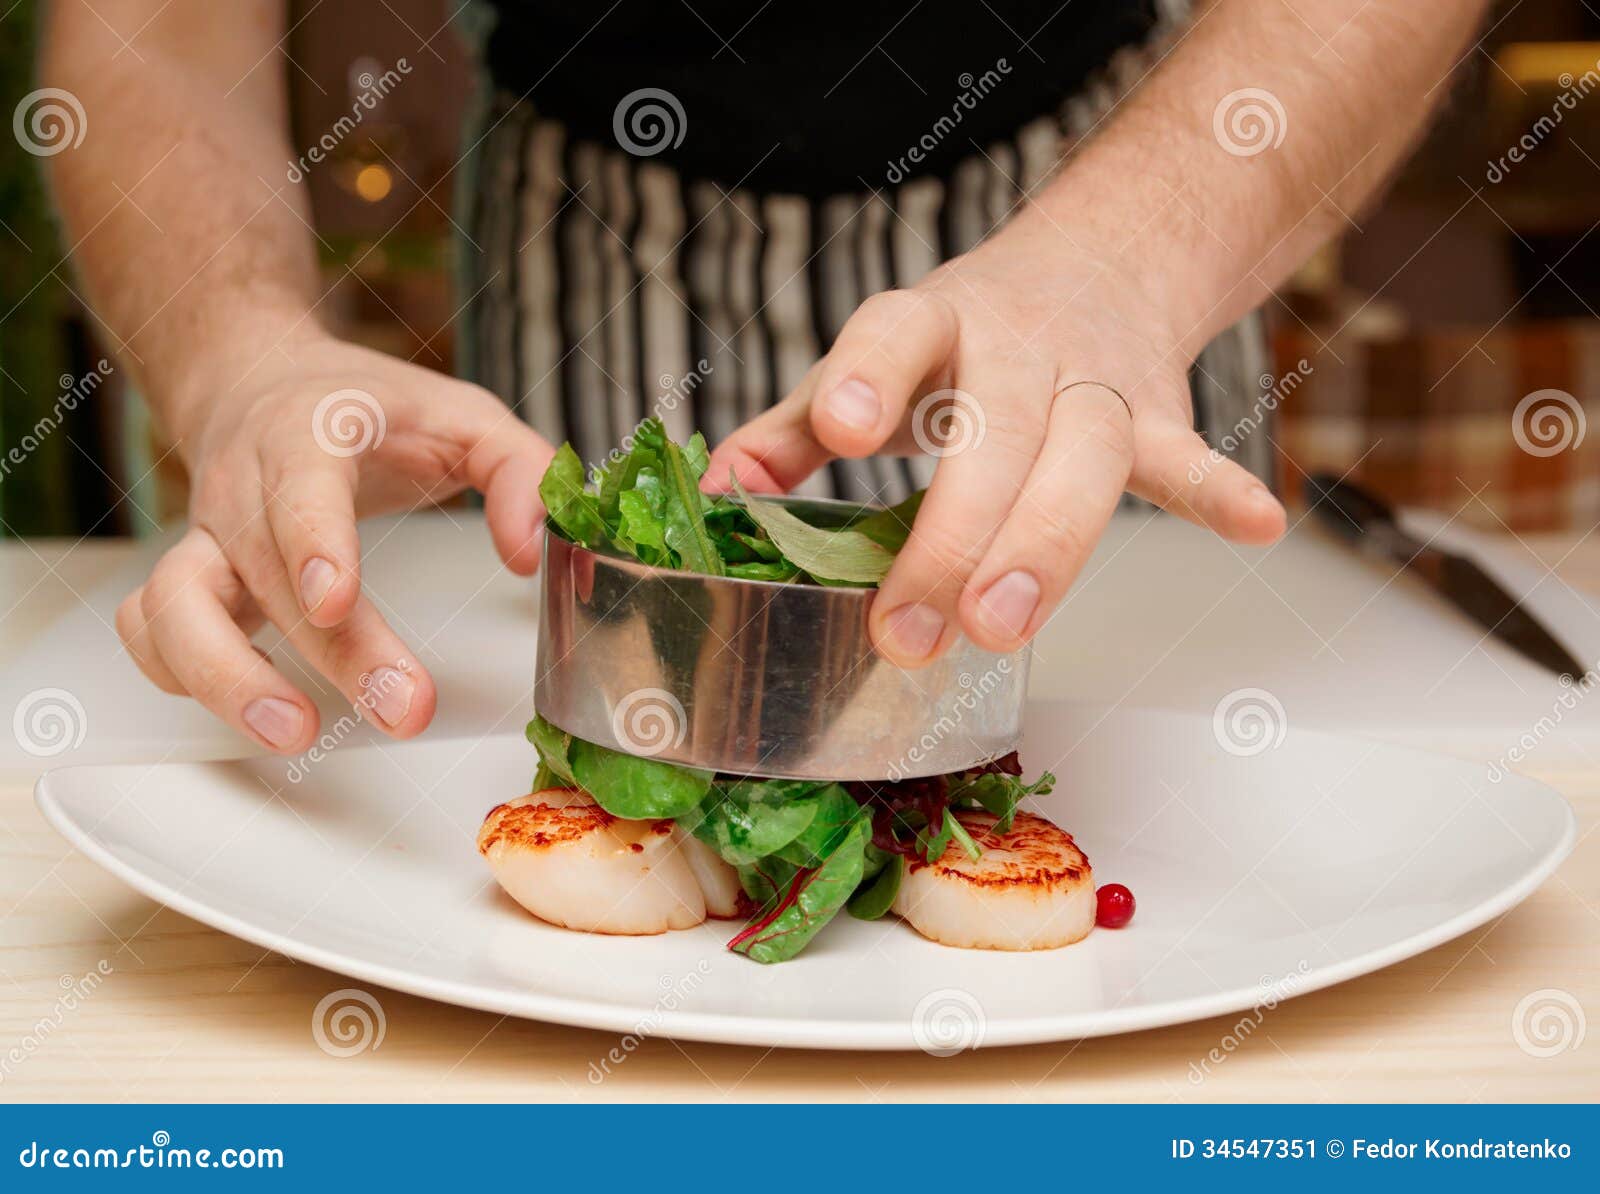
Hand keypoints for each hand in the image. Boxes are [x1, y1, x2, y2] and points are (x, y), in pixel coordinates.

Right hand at [116, 333, 552, 751]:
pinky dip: (179, 675)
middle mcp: (243, 486)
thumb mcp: (467, 417)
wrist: (265, 381)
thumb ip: (520, 475)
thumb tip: (531, 553)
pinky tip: (251, 711)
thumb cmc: (373, 408)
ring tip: (298, 734)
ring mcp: (205, 535)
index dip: (314, 545)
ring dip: (226, 678)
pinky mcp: (188, 578)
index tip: (337, 602)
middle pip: (263, 574)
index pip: (301, 488)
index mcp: (309, 434)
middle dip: (330, 652)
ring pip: (173, 608)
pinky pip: (149, 629)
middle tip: (401, 708)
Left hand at [707, 219, 1286, 666]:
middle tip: (911, 631)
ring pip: (1087, 452)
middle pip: (996, 428)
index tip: (839, 431)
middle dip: (955, 532)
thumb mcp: (872, 364)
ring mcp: (1095, 377)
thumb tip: (716, 493)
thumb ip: (792, 431)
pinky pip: (1186, 454)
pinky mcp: (1157, 411)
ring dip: (1049, 542)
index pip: (896, 334)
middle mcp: (1017, 343)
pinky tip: (1257, 524)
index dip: (868, 377)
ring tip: (1006, 627)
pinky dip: (1218, 488)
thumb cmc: (960, 341)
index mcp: (931, 324)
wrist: (1097, 263)